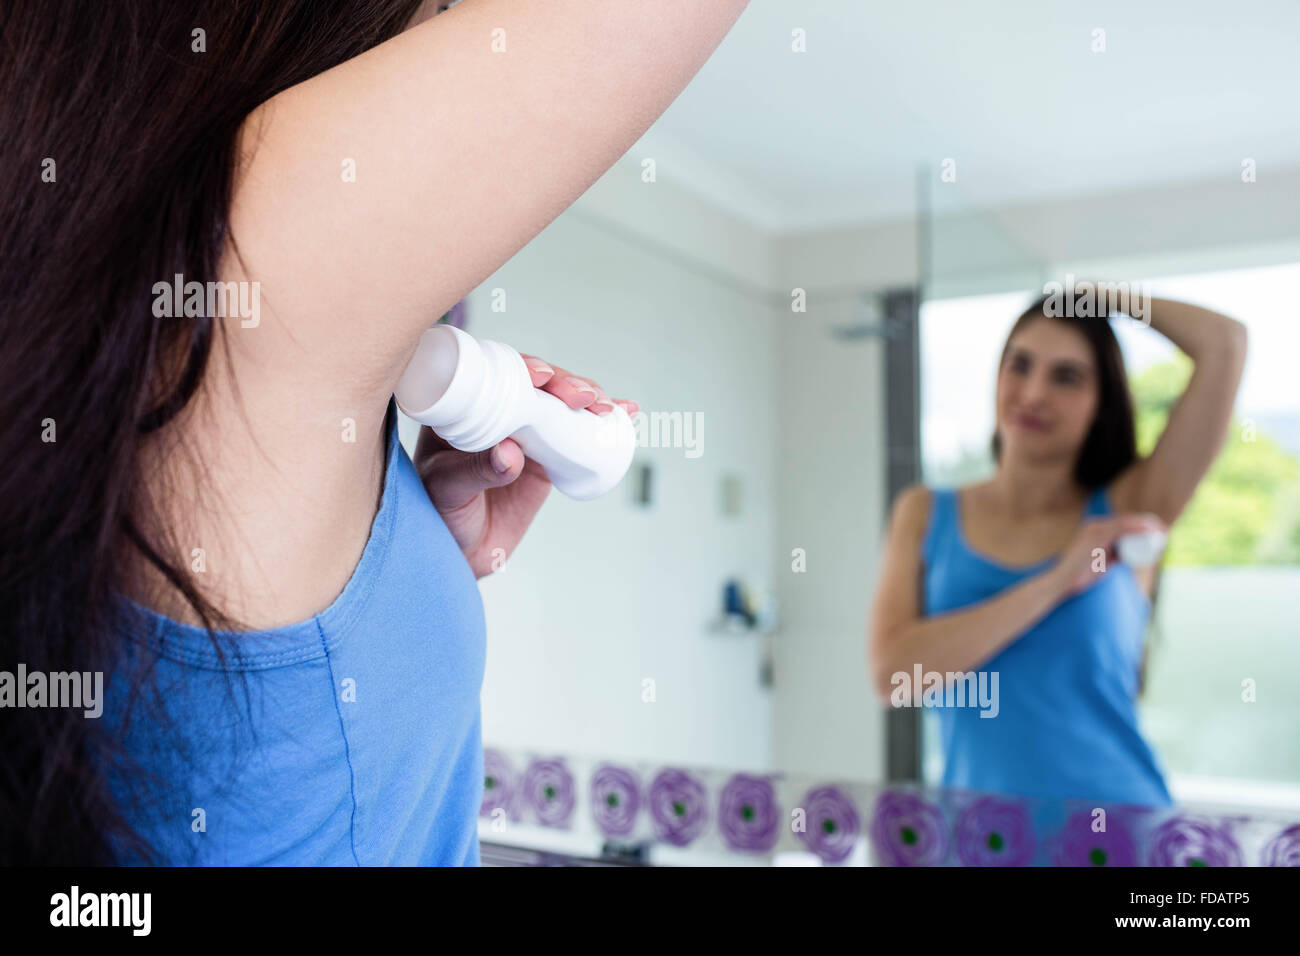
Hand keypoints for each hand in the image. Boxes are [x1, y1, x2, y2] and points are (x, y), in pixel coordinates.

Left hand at [413, 354, 637, 578]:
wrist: (461, 551)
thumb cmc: (440, 516)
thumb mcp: (448, 490)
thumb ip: (475, 471)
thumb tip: (511, 453)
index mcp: (463, 409)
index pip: (494, 377)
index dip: (521, 368)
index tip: (541, 376)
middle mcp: (495, 412)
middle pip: (535, 384)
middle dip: (564, 383)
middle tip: (582, 396)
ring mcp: (525, 432)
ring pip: (560, 403)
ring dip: (588, 397)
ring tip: (608, 406)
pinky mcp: (547, 454)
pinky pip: (576, 432)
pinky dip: (602, 421)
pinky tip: (628, 410)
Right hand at [1047, 512, 1166, 597]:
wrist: (1061, 581)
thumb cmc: (1080, 575)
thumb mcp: (1101, 562)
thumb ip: (1111, 557)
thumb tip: (1126, 556)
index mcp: (1096, 528)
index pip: (1125, 522)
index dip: (1145, 525)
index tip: (1160, 534)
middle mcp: (1095, 525)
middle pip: (1128, 520)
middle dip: (1150, 524)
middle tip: (1165, 535)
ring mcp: (1094, 529)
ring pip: (1127, 522)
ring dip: (1148, 524)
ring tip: (1163, 533)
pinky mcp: (1096, 536)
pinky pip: (1121, 527)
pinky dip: (1138, 527)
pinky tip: (1151, 530)